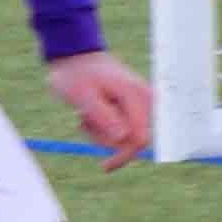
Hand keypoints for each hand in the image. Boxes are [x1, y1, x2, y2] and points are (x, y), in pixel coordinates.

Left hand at [46, 48, 155, 167]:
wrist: (76, 56)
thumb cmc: (76, 75)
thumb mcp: (82, 96)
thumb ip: (103, 117)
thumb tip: (122, 139)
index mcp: (135, 96)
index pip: (139, 138)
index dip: (123, 156)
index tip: (104, 166)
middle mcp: (145, 99)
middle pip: (134, 139)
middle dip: (107, 140)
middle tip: (83, 123)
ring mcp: (141, 102)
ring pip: (127, 136)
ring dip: (102, 133)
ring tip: (84, 116)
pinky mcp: (134, 106)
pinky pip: (124, 128)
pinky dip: (105, 127)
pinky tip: (91, 114)